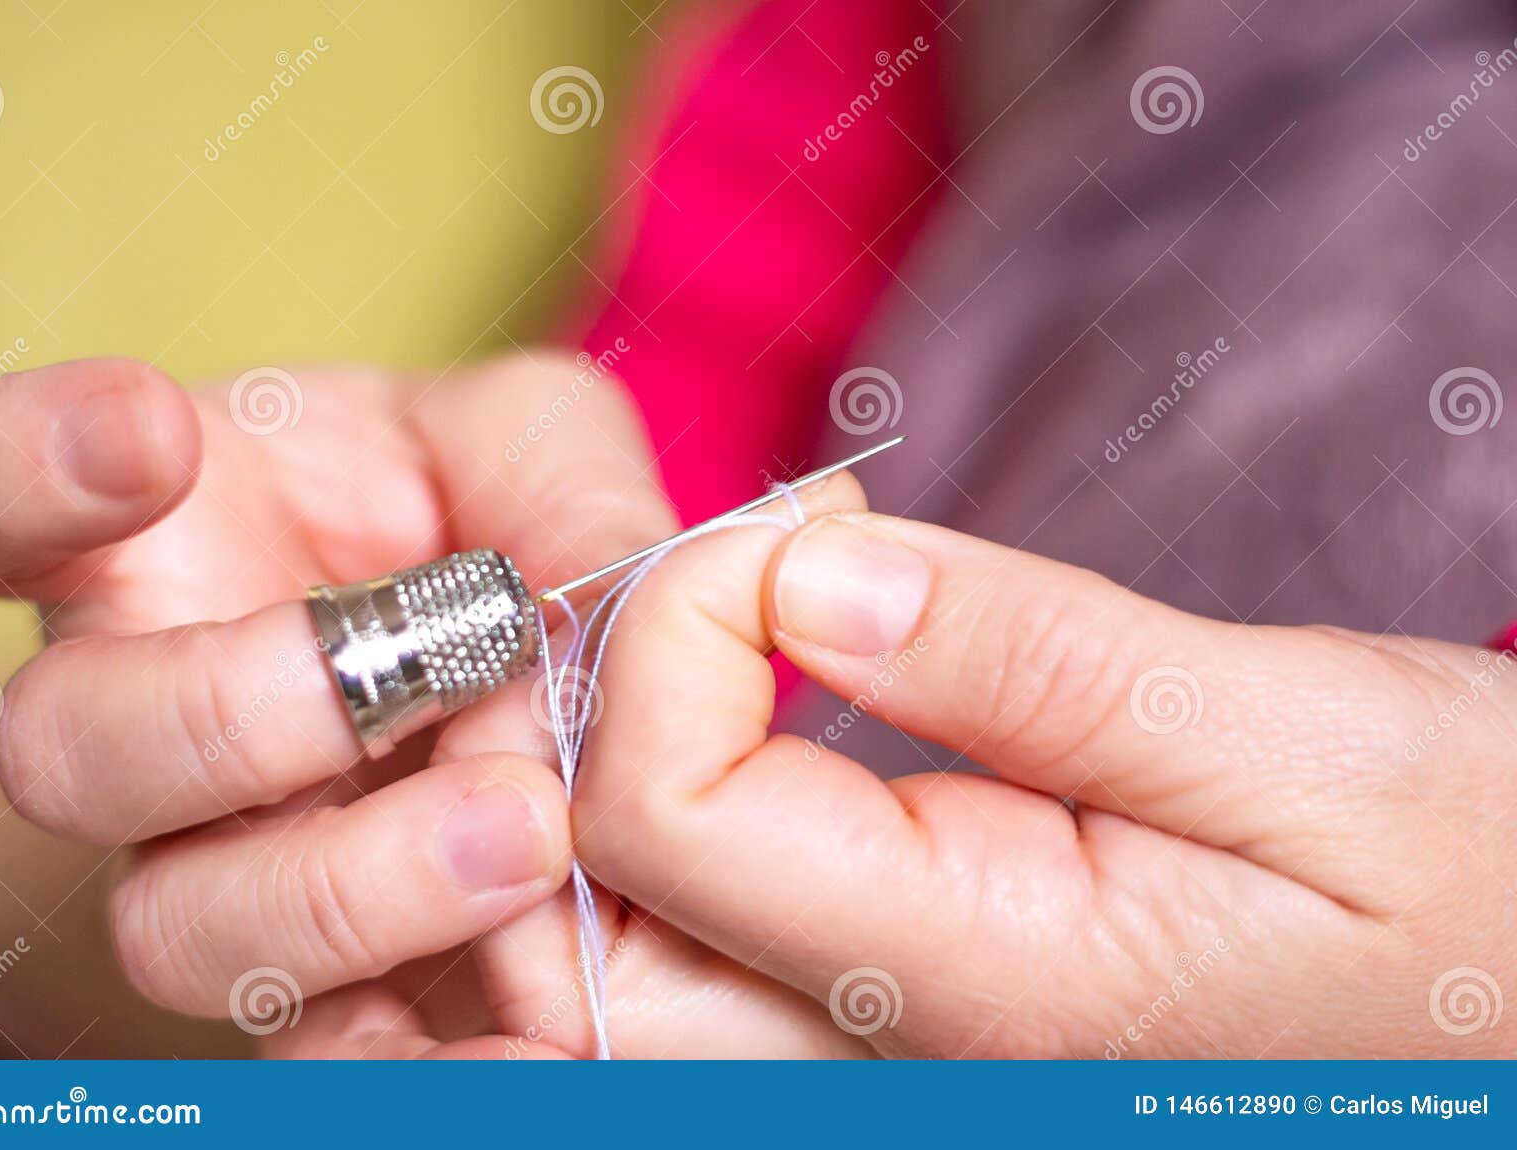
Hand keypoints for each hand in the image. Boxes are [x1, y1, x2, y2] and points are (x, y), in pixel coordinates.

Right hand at [0, 353, 675, 1053]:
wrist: (560, 681)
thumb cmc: (510, 524)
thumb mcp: (543, 457)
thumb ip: (552, 478)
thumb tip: (574, 600)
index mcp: (158, 554)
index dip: (13, 475)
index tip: (147, 433)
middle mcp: (154, 725)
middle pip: (69, 753)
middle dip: (229, 717)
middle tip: (410, 685)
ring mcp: (228, 872)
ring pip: (178, 926)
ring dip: (346, 887)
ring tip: (524, 836)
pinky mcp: (332, 997)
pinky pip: (327, 1066)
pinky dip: (424, 1070)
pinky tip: (532, 1052)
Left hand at [557, 508, 1514, 1056]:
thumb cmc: (1471, 881)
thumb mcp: (1300, 744)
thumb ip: (1031, 665)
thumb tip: (802, 576)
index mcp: (977, 986)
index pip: (659, 814)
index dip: (671, 627)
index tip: (805, 523)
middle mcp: (883, 1065)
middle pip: (577, 929)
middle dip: (591, 719)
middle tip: (729, 577)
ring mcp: (873, 1068)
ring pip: (608, 961)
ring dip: (612, 772)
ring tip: (738, 628)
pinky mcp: (886, 1035)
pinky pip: (691, 952)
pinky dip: (668, 816)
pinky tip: (758, 712)